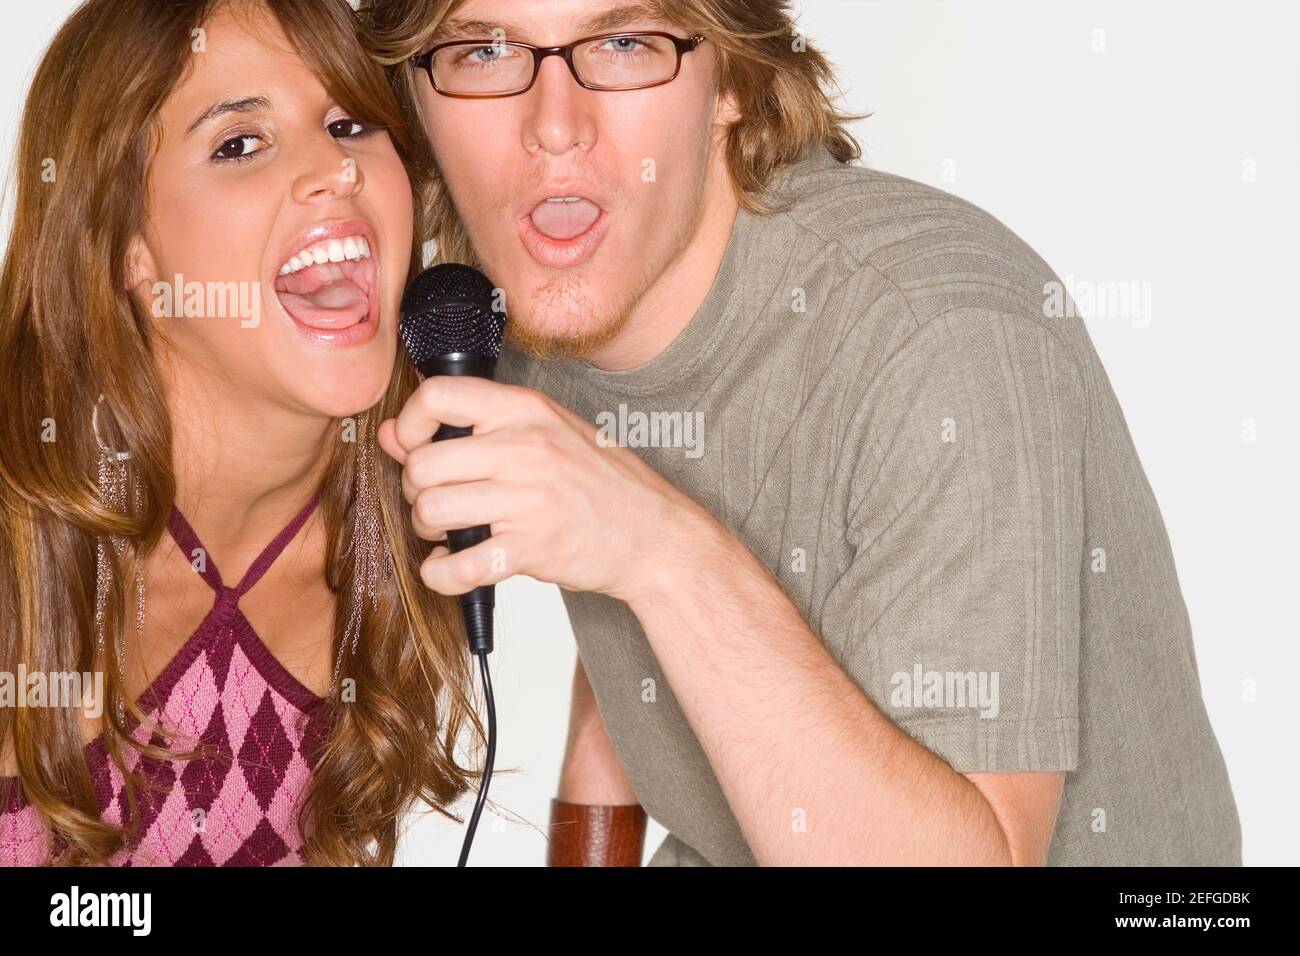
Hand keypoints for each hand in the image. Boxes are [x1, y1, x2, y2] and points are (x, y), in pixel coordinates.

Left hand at [376, 375, 708, 602]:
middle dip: (417, 491)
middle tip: (439, 502)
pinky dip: (442, 575)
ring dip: (428, 530)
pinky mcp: (532, 549)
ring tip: (451, 533)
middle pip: (423, 464)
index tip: (417, 447)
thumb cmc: (601, 483)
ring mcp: (529, 499)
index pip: (438, 394)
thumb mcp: (545, 433)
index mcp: (527, 410)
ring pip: (431, 511)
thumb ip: (474, 430)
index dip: (412, 424)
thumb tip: (394, 435)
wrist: (654, 534)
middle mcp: (526, 448)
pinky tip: (452, 568)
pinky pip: (457, 566)